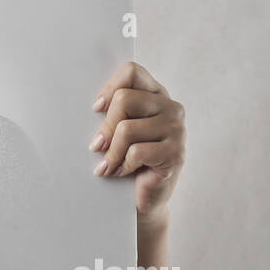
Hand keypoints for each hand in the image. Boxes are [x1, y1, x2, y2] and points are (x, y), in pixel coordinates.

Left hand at [89, 61, 184, 222]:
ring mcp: (176, 130)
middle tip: (97, 146)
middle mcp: (171, 107)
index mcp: (156, 94)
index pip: (131, 71)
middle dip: (105, 127)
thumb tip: (92, 106)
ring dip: (111, 152)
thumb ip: (112, 111)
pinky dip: (122, 165)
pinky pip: (136, 152)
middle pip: (124, 99)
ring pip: (126, 129)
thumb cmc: (127, 160)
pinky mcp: (175, 153)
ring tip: (108, 164)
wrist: (144, 198)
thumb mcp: (118, 130)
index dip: (109, 88)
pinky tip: (123, 172)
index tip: (96, 109)